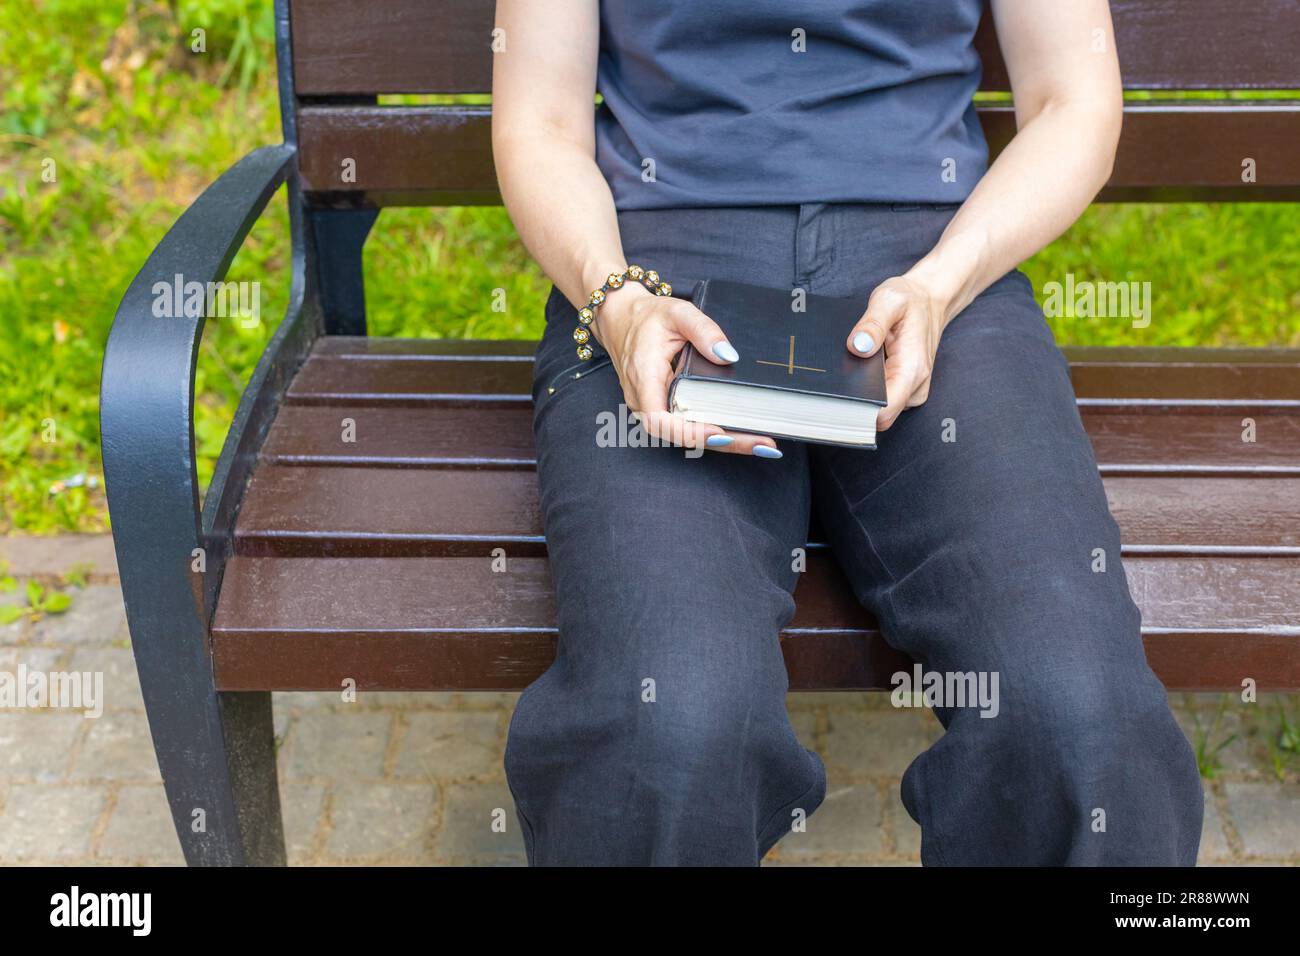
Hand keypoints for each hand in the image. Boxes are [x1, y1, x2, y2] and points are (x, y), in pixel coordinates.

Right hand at [593, 283, 781, 456]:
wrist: (619, 318)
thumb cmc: (646, 317)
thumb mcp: (677, 312)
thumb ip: (704, 330)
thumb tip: (728, 355)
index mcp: (644, 378)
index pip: (660, 419)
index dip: (689, 432)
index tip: (719, 433)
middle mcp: (644, 400)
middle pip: (681, 436)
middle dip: (722, 443)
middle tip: (762, 444)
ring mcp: (652, 407)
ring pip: (686, 436)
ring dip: (723, 442)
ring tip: (761, 443)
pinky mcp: (663, 408)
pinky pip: (687, 427)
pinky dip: (714, 433)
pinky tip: (743, 433)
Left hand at [845, 275, 948, 431]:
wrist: (929, 300)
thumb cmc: (910, 300)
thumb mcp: (889, 300)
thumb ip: (872, 324)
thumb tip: (857, 347)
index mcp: (912, 369)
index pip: (883, 413)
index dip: (857, 413)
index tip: (835, 400)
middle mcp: (914, 387)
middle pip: (875, 414)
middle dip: (853, 401)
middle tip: (836, 377)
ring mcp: (909, 392)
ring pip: (876, 409)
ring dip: (859, 394)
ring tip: (851, 367)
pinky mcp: (903, 390)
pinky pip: (880, 399)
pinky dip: (866, 388)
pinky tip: (860, 368)